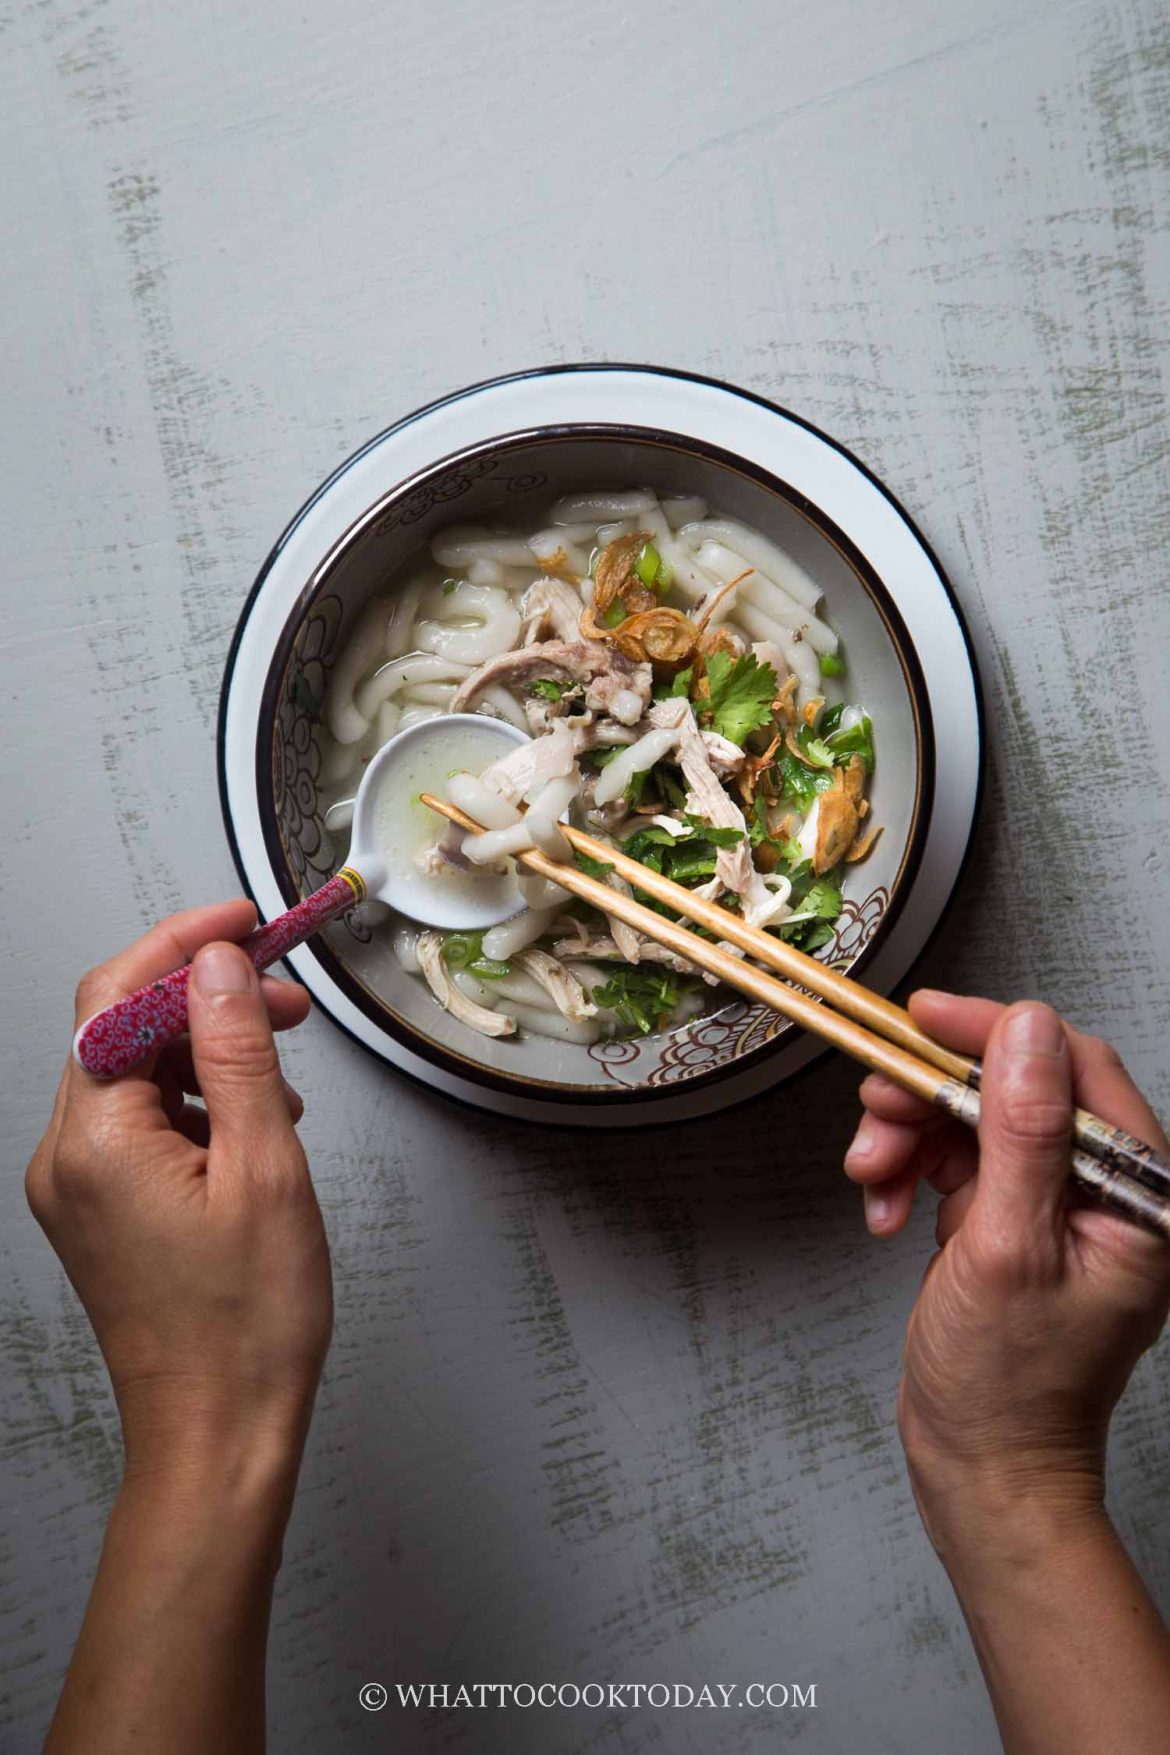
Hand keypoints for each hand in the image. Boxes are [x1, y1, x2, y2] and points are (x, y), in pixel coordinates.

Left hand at [26, 899, 332, 1495]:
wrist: (217, 1433)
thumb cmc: (248, 1324)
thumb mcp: (266, 1169)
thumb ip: (238, 1053)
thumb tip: (220, 967)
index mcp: (96, 1143)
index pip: (118, 998)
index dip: (183, 944)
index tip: (246, 923)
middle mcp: (67, 1159)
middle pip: (121, 1032)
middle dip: (204, 1000)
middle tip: (287, 998)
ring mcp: (77, 1189)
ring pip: (133, 1075)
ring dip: (204, 1052)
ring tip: (284, 1077)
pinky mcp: (99, 1213)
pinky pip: (138, 1123)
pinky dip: (195, 1102)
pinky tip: (253, 1126)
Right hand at [844, 992, 1169, 1536]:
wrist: (982, 1470)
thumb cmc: (1009, 1386)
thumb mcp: (1007, 1248)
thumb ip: (1020, 1132)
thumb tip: (1023, 1029)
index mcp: (1140, 1192)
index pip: (1072, 1066)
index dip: (992, 1032)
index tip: (921, 1019)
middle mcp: (1104, 1189)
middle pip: (1010, 1086)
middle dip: (932, 1095)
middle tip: (876, 1112)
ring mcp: (1053, 1203)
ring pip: (970, 1117)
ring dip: (908, 1135)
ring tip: (869, 1177)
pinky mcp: (1009, 1219)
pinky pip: (951, 1159)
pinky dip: (907, 1173)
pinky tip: (883, 1211)